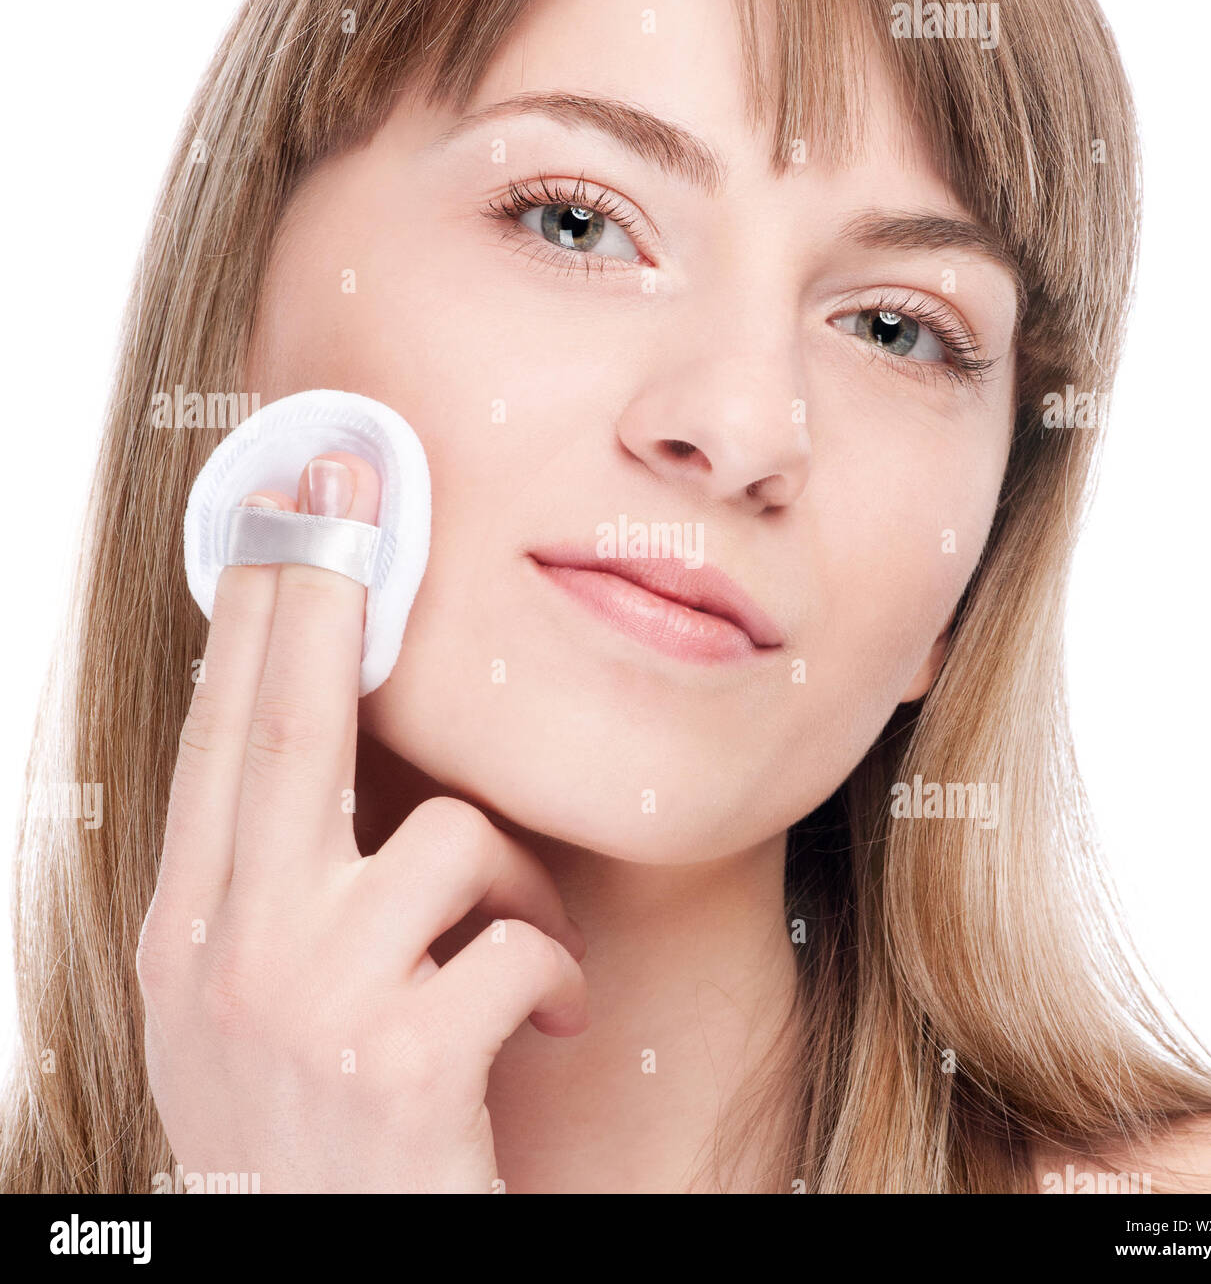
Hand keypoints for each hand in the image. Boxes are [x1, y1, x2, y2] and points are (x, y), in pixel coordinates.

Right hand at [137, 451, 586, 1191]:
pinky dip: (555, 974)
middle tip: (351, 471)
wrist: (334, 1273)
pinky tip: (549, 1027)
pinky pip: (519, 945)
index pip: (224, 737)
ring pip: (452, 842)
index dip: (257, 611)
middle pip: (287, 728)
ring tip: (524, 962)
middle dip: (325, 585)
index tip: (283, 505)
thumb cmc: (320, 1127)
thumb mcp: (261, 1003)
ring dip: (518, 890)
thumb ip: (281, 884)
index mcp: (192, 932)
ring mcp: (307, 1008)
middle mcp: (227, 955)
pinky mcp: (399, 1064)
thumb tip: (330, 742)